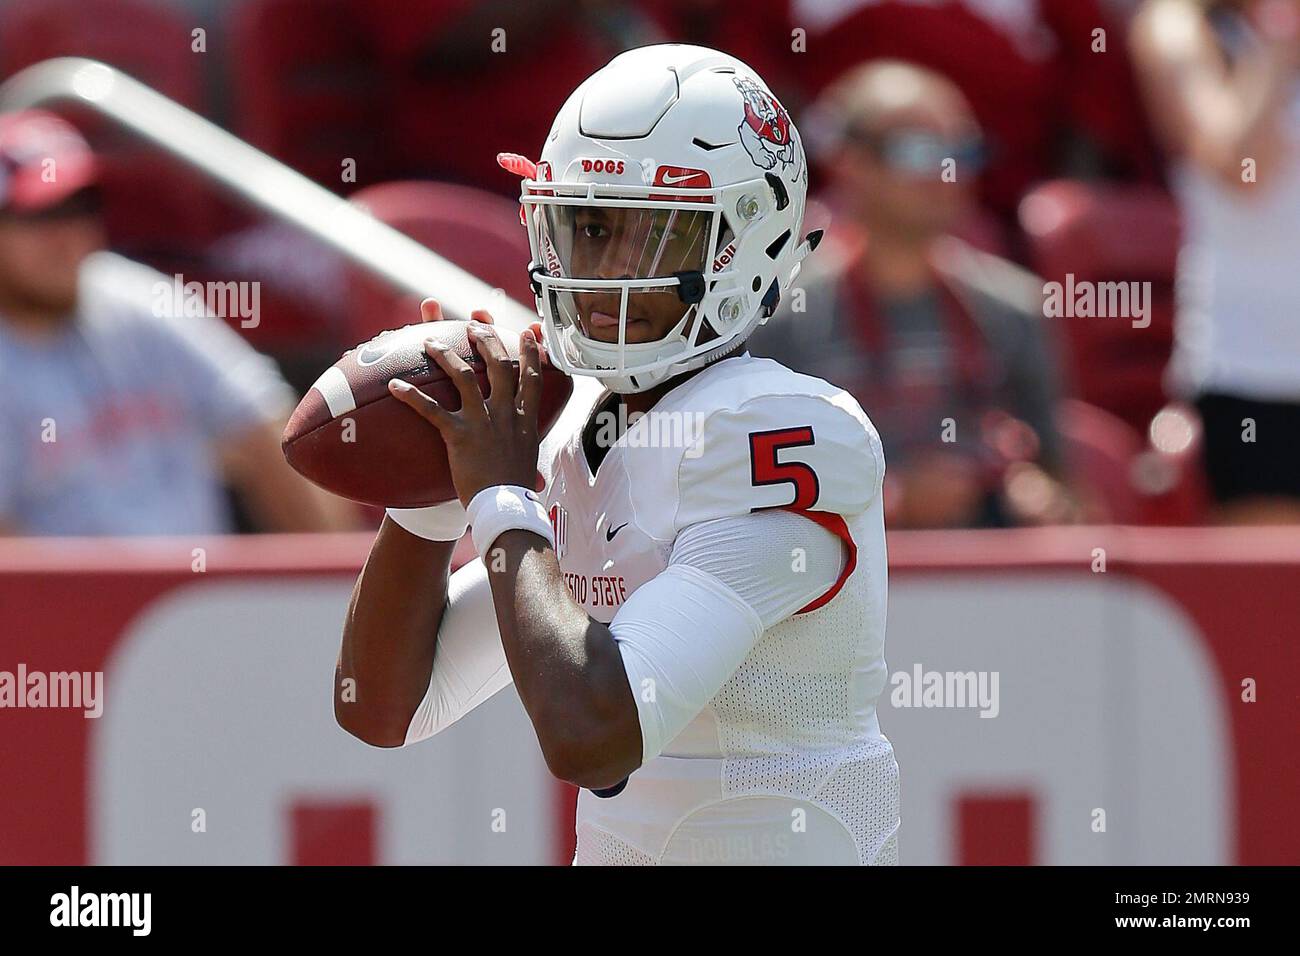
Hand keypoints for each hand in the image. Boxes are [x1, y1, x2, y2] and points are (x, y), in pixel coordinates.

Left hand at [387, 308, 543, 506]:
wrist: (505, 507)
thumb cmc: (515, 494)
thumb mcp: (529, 470)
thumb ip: (529, 465)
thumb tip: (540, 481)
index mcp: (524, 420)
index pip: (532, 377)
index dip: (531, 352)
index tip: (528, 333)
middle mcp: (505, 414)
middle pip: (498, 365)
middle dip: (487, 340)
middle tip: (474, 324)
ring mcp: (482, 422)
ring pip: (463, 377)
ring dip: (445, 355)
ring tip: (429, 341)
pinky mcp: (459, 435)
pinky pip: (431, 410)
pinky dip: (411, 396)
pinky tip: (394, 385)